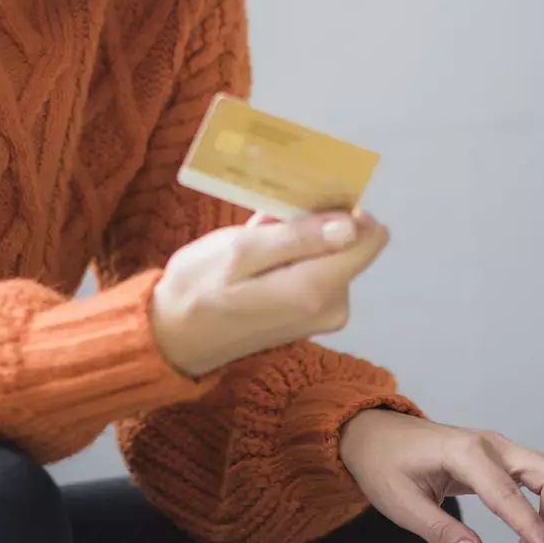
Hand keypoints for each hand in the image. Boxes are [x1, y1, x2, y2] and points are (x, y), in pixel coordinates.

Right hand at [149, 210, 389, 377]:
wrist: (173, 339)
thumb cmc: (197, 289)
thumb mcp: (240, 251)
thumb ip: (298, 238)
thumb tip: (353, 226)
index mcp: (316, 289)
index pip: (370, 238)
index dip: (343, 211)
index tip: (306, 202)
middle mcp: (332, 307)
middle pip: (349, 244)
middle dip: (313, 224)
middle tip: (265, 223)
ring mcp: (323, 315)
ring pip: (331, 254)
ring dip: (298, 240)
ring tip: (254, 243)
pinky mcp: (311, 316)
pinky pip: (316, 271)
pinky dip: (293, 258)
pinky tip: (258, 259)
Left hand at [339, 409, 543, 542]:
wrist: (374, 434)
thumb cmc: (383, 464)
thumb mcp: (401, 505)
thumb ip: (439, 532)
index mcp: (465, 454)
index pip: (509, 493)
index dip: (533, 525)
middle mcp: (491, 445)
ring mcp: (499, 448)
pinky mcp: (501, 457)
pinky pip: (541, 475)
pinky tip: (526, 528)